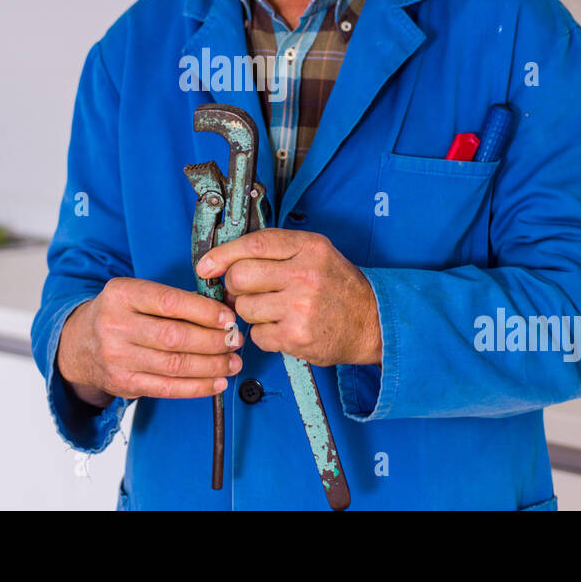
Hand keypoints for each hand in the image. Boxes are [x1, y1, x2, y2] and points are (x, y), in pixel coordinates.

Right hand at [56, 276, 242, 405]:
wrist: (79, 343)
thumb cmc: (120, 314)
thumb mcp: (137, 294)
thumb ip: (175, 299)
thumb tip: (224, 309)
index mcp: (121, 294)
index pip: (170, 302)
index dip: (204, 311)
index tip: (228, 318)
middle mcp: (115, 325)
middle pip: (174, 337)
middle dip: (213, 341)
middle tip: (235, 341)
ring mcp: (117, 357)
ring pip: (175, 365)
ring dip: (211, 366)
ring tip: (232, 362)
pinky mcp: (123, 383)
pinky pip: (167, 388)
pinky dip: (197, 387)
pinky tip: (217, 382)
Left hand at [197, 229, 381, 367]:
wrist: (373, 323)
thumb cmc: (340, 288)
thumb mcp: (317, 254)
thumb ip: (279, 251)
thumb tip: (227, 260)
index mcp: (309, 248)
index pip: (254, 245)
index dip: (222, 254)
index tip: (207, 265)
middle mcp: (304, 274)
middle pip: (240, 276)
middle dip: (236, 286)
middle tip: (248, 291)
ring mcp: (300, 307)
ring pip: (245, 308)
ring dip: (251, 312)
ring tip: (274, 311)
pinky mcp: (296, 336)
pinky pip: (257, 335)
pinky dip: (265, 335)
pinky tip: (284, 328)